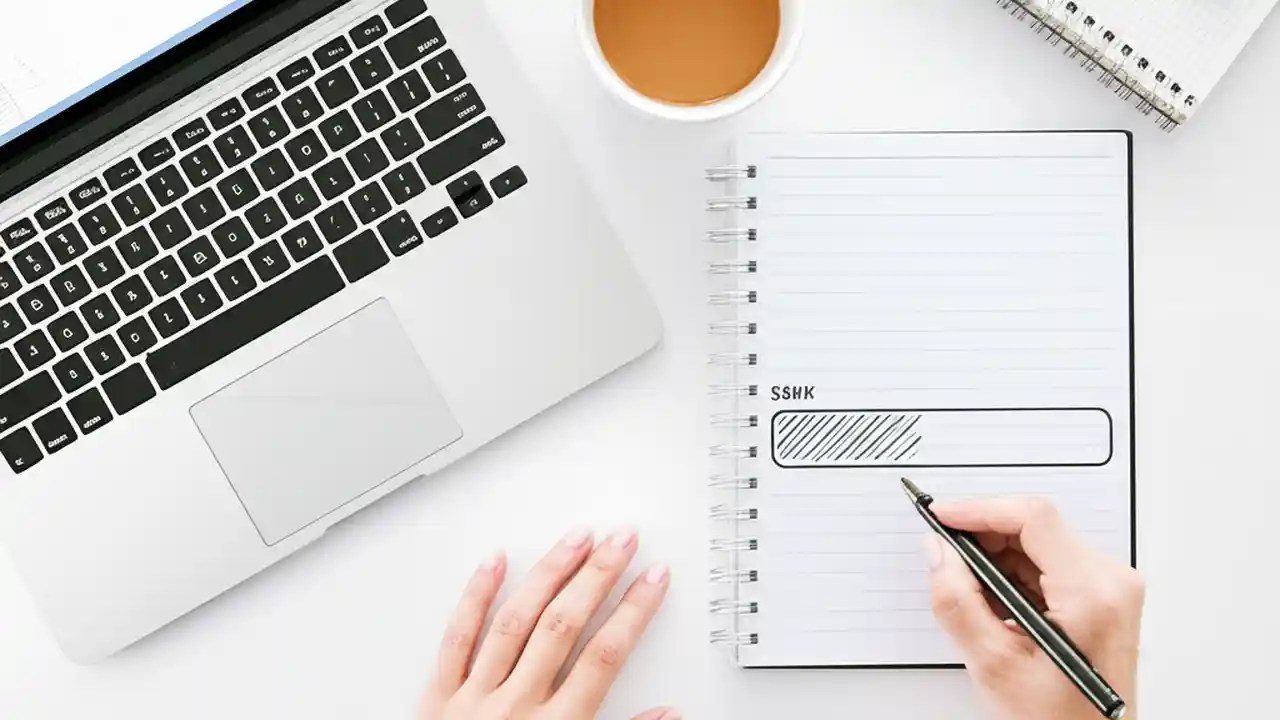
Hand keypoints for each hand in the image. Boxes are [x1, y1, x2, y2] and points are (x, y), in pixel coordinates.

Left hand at [420, 527, 676, 719]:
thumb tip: (666, 716)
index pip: (605, 656)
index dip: (633, 611)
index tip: (653, 578)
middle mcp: (516, 707)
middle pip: (564, 626)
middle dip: (598, 577)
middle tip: (622, 541)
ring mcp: (474, 699)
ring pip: (516, 620)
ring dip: (550, 573)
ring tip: (576, 539)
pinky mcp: (437, 699)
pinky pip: (456, 639)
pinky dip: (475, 596)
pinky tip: (495, 562)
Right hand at [925, 498, 1143, 719]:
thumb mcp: (994, 664)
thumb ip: (958, 601)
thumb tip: (938, 552)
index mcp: (1092, 595)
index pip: (1033, 518)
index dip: (980, 509)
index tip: (943, 517)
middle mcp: (1111, 582)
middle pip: (1035, 527)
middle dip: (983, 537)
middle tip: (945, 555)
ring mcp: (1111, 587)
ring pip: (1039, 544)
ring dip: (997, 558)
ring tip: (971, 594)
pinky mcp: (1103, 595)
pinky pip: (1050, 563)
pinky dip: (1014, 574)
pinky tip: (995, 604)